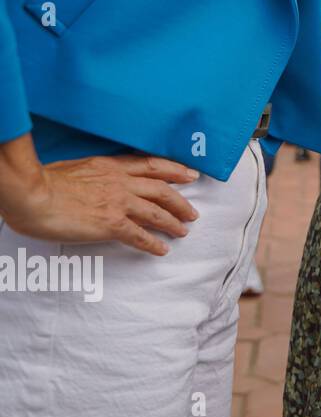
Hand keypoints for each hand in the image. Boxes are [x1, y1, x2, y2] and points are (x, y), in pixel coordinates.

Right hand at [3, 155, 199, 256]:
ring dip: (172, 223)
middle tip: (192, 211)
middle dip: (180, 201)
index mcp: (111, 166)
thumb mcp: (75, 166)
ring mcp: (118, 203)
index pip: (151, 166)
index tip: (190, 174)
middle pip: (162, 190)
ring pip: (156, 213)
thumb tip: (94, 178)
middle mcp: (120, 182)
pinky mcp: (111, 224)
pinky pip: (139, 236)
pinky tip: (161, 250)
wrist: (32, 194)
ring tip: (183, 231)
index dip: (174, 170)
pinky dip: (153, 244)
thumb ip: (92, 173)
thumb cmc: (43, 182)